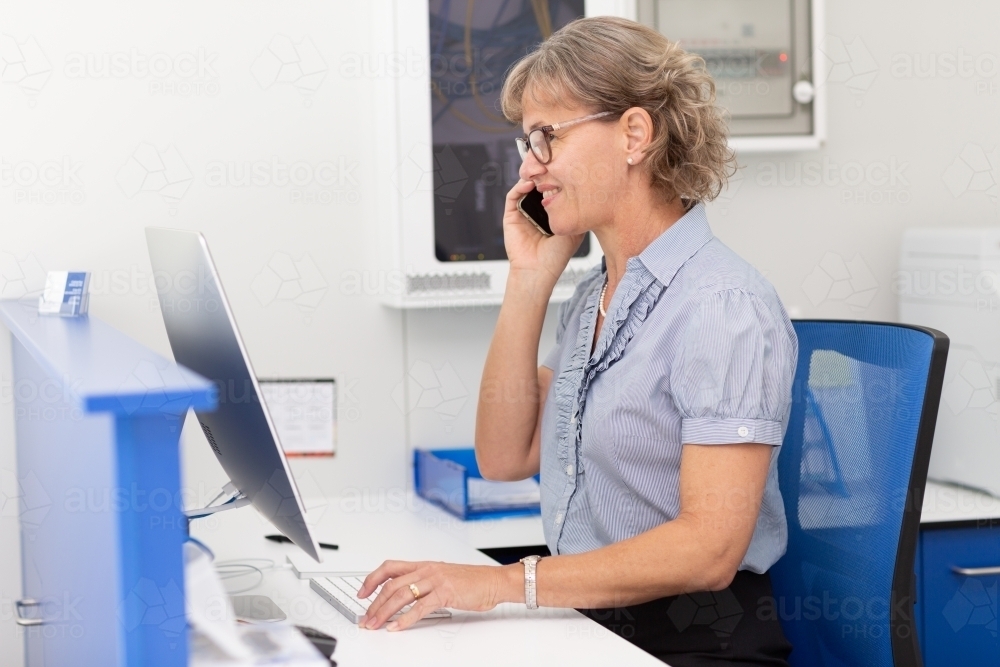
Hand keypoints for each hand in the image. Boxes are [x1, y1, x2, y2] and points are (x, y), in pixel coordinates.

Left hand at [357, 560, 515, 630]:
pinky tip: (396, 627)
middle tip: (366, 618)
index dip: (372, 579)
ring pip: (401, 595)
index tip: (362, 593)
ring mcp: (435, 581)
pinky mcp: (445, 594)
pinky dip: (405, 619)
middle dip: (374, 603)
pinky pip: (419, 608)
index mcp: (424, 565)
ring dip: (384, 612)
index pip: (390, 567)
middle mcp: (426, 570)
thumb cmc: (471, 581)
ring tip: (375, 624)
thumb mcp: (442, 576)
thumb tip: (404, 596)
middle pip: (391, 584)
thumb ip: (423, 583)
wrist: (493, 581)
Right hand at [503, 179, 585, 286]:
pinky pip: (513, 196)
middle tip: (552, 167)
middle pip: (539, 187)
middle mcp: (537, 212)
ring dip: (532, 178)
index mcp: (552, 215)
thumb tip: (583, 191)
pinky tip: (529, 185)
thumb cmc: (555, 257)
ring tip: (541, 173)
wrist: (538, 271)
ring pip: (526, 188)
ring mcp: (524, 213)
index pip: (554, 191)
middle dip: (545, 176)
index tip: (566, 171)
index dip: (558, 180)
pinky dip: (519, 187)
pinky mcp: (511, 216)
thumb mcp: (575, 231)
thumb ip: (577, 212)